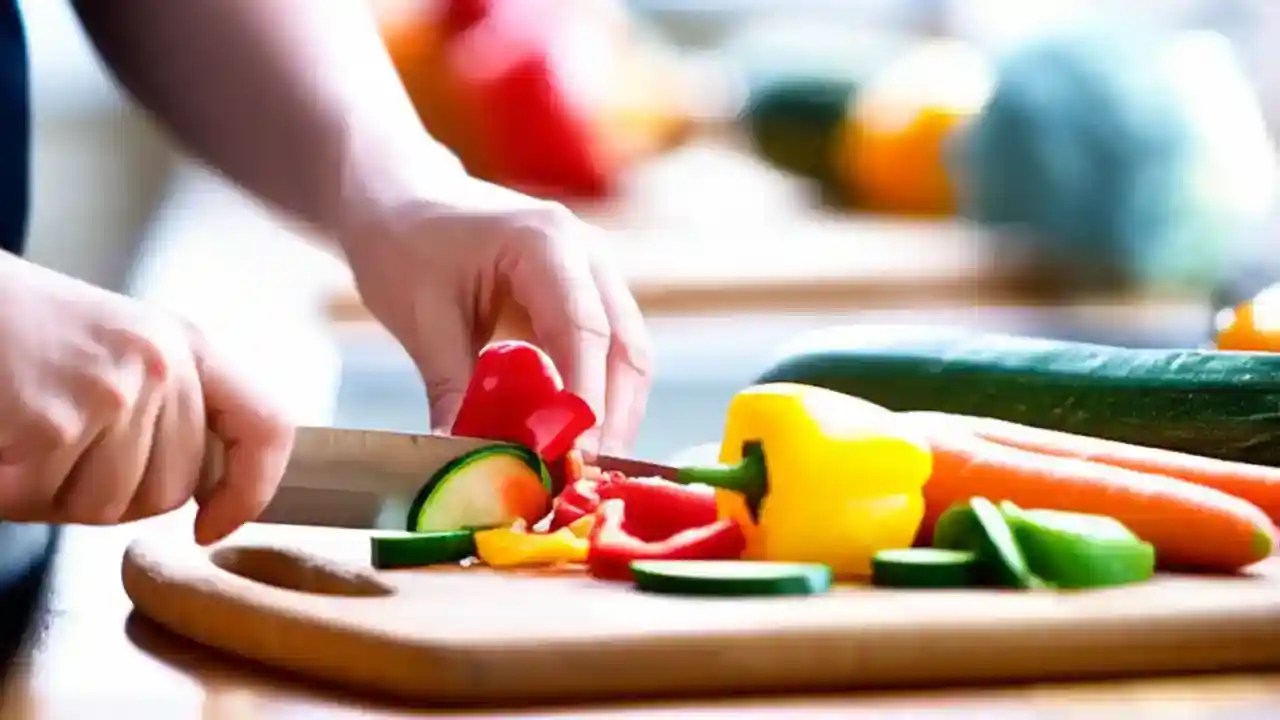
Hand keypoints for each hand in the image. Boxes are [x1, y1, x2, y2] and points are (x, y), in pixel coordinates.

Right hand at [0, 254, 293, 543]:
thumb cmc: (21, 331)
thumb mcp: (120, 351)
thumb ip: (170, 408)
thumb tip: (210, 493)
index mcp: (184, 345)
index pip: (268, 426)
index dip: (252, 489)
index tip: (215, 522)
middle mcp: (160, 365)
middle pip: (169, 491)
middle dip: (109, 492)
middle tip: (58, 442)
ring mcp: (110, 393)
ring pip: (106, 508)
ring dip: (54, 493)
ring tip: (26, 432)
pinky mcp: (53, 423)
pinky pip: (43, 500)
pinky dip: (11, 490)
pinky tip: (4, 441)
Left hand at [338, 178, 652, 455]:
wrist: (403, 200)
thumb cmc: (404, 243)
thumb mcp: (420, 317)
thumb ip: (452, 388)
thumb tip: (469, 462)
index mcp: (547, 242)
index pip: (585, 330)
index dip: (585, 399)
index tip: (573, 457)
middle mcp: (587, 256)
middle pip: (625, 348)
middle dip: (612, 418)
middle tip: (586, 480)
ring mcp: (594, 277)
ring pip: (625, 356)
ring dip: (611, 415)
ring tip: (581, 472)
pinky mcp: (585, 300)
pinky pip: (605, 357)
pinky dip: (595, 401)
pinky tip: (571, 442)